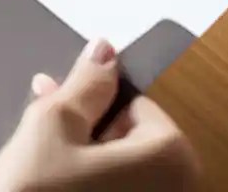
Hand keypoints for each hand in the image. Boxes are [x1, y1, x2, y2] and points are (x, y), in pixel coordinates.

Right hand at [0, 39, 199, 191]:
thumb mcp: (54, 122)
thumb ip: (86, 82)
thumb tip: (106, 50)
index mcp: (172, 156)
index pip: (133, 105)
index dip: (90, 109)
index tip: (61, 123)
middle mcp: (180, 191)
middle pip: (131, 142)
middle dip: (88, 139)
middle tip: (50, 155)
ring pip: (120, 174)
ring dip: (85, 169)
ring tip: (48, 180)